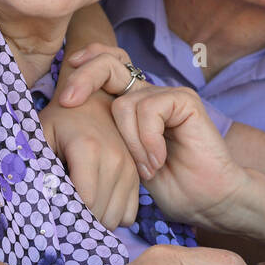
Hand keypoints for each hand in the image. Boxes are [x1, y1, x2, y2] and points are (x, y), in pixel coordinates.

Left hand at [39, 53, 139, 228]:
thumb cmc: (60, 120)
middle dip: (80, 222)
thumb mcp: (40, 136)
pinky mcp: (138, 175)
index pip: (85, 202)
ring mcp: (131, 167)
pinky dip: (113, 216)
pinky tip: (96, 204)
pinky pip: (129, 214)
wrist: (91, 100)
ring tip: (78, 209)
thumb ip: (36, 166)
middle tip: (62, 214)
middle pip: (101, 214)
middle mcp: (115, 159)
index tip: (53, 214)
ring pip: (116, 218)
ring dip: (97, 222)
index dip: (67, 216)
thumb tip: (37, 203)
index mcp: (88, 148)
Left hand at [58, 44, 245, 222]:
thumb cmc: (166, 185)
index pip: (106, 66)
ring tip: (146, 168)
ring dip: (130, 144)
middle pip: (110, 64)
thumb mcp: (121, 163)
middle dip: (84, 78)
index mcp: (130, 103)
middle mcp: (147, 93)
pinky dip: (148, 141)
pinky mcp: (184, 100)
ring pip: (124, 104)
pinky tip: (158, 161)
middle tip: (67, 101)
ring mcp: (166, 94)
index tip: (64, 86)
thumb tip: (59, 131)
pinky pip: (148, 110)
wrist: (205, 199)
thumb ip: (101, 140)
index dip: (85, 65)